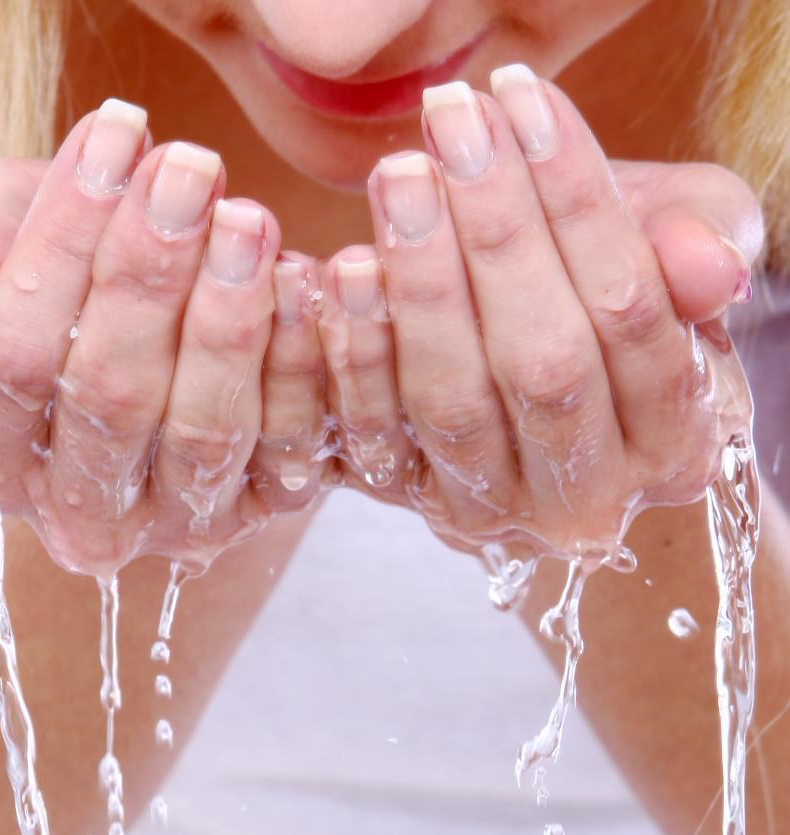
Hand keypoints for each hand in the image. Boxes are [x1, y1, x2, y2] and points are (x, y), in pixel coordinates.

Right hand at [0, 101, 328, 577]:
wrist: (182, 359)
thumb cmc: (80, 291)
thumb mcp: (20, 252)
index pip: (11, 358)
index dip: (56, 245)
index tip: (109, 136)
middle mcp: (80, 517)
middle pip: (108, 397)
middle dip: (148, 275)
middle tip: (188, 169)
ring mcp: (175, 525)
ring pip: (201, 433)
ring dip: (227, 322)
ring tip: (249, 219)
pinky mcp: (262, 515)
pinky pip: (286, 448)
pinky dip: (297, 363)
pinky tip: (303, 279)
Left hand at [316, 71, 761, 572]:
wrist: (531, 390)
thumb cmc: (605, 299)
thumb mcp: (667, 255)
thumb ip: (696, 244)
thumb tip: (702, 263)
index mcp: (676, 443)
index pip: (629, 316)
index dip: (579, 207)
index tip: (526, 104)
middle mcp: (590, 500)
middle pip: (544, 365)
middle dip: (498, 235)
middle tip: (454, 129)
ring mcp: (498, 512)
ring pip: (456, 403)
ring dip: (422, 285)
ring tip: (399, 179)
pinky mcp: (417, 505)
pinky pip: (379, 436)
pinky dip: (359, 352)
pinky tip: (348, 269)